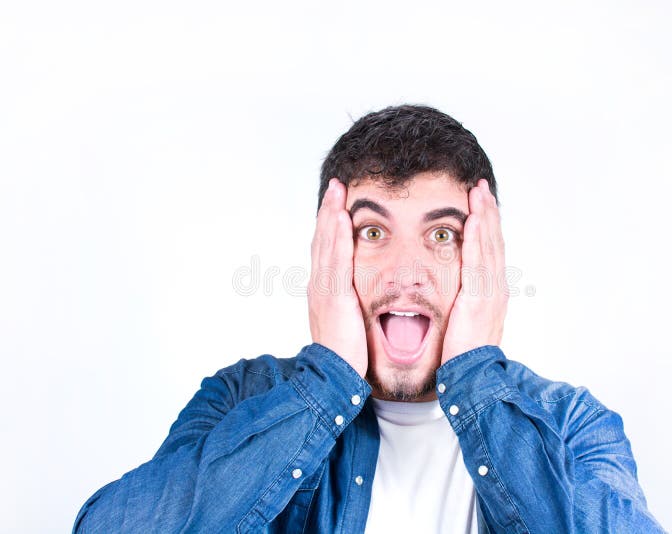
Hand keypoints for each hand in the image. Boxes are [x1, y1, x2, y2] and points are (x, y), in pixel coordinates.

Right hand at [308, 179, 367, 376]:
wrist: (332, 375)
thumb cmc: (343, 353)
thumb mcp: (343, 321)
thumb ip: (346, 302)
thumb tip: (353, 294)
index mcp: (321, 289)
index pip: (324, 249)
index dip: (328, 224)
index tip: (334, 203)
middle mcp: (318, 284)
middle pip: (321, 239)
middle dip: (327, 210)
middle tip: (334, 185)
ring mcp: (324, 289)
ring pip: (326, 244)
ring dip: (331, 214)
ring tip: (337, 191)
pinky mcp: (335, 296)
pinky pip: (337, 260)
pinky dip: (338, 236)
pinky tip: (342, 218)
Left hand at [441, 179, 507, 363]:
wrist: (474, 374)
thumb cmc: (467, 352)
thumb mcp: (469, 320)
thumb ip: (468, 300)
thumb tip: (462, 290)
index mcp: (493, 291)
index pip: (492, 249)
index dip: (489, 224)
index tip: (483, 203)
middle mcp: (496, 286)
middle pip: (494, 240)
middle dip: (488, 211)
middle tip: (481, 187)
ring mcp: (490, 291)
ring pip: (489, 245)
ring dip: (484, 216)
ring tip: (478, 193)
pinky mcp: (478, 297)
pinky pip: (477, 261)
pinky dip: (477, 237)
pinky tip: (474, 218)